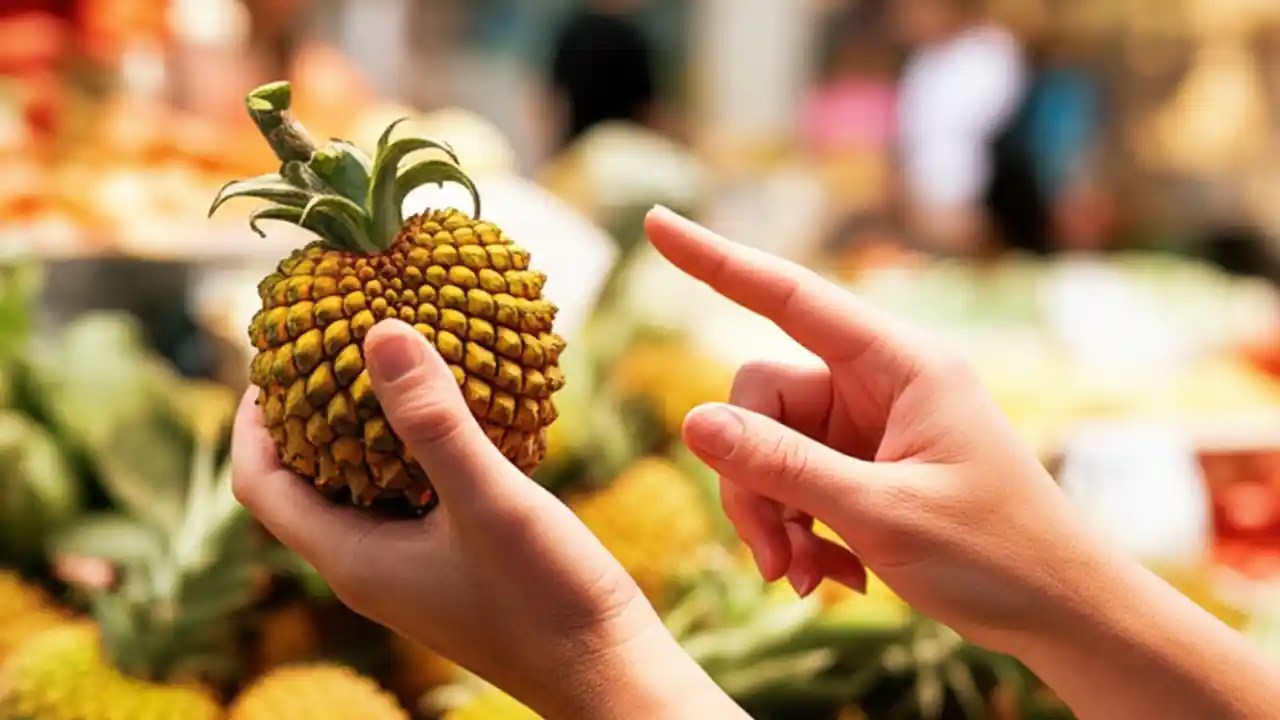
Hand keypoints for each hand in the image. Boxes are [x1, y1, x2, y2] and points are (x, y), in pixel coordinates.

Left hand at [232, 321, 742, 719]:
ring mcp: (412, 568)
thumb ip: (434, 422)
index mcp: (352, 559)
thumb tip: (380, 332)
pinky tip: (458, 412)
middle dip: (305, 414)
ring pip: (362, 486)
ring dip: (364, 428)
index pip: (261, 483)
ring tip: (391, 366)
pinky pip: (412, 494)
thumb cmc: (546, 602)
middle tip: (331, 344)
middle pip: (304, 482)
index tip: (278, 354)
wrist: (606, 671)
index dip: (252, 419)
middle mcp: (370, 566)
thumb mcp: (489, 502)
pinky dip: (417, 448)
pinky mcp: (453, 563)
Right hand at [646, 206, 1105, 655]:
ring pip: (766, 448)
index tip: (654, 221)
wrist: (1062, 615)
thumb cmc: (998, 555)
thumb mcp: (882, 514)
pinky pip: (792, 483)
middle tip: (771, 557)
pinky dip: (795, 532)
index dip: (715, 259)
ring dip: (770, 517)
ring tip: (798, 579)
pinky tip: (827, 577)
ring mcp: (866, 428)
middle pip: (760, 397)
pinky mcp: (861, 469)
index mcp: (901, 364)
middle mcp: (877, 384)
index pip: (789, 295)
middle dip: (749, 477)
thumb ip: (783, 466)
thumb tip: (692, 421)